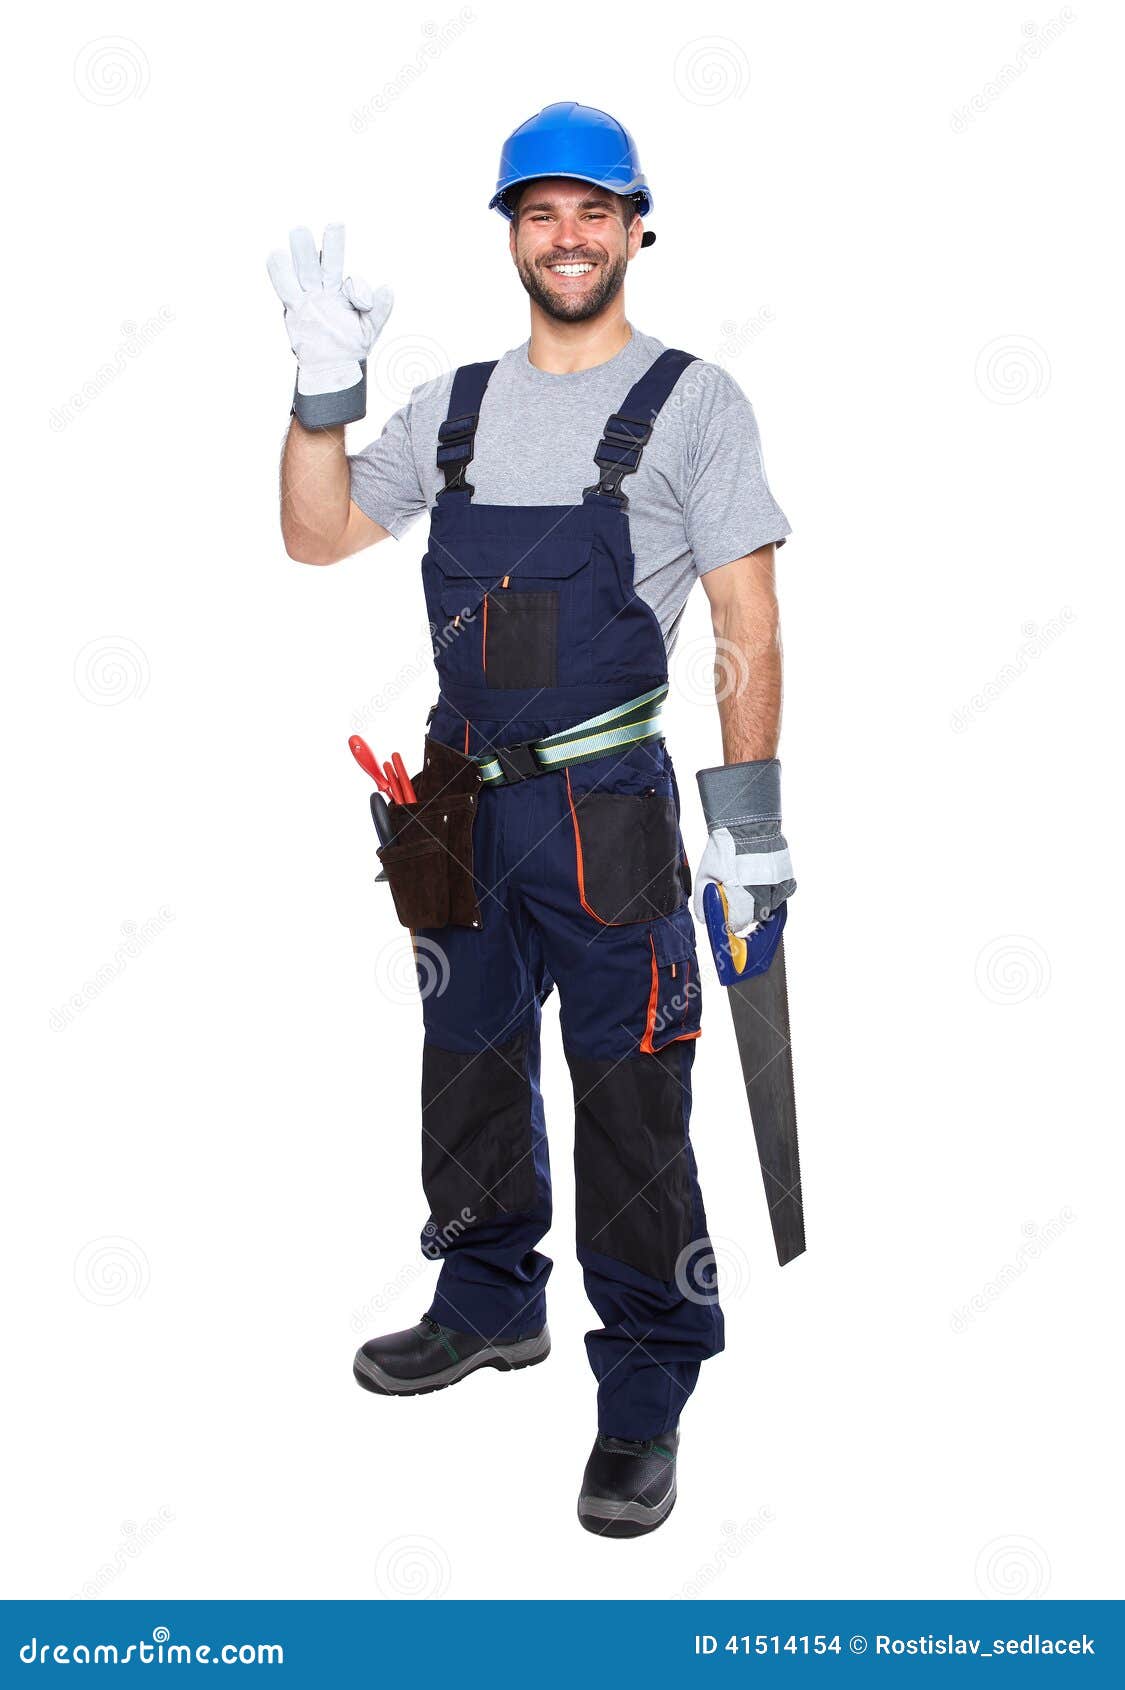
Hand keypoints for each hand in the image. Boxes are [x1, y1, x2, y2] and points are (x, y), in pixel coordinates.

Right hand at [267, 224, 392, 426]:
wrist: (333, 368)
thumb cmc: (351, 345)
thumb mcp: (370, 329)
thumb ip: (380, 310)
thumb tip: (388, 287)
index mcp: (344, 291)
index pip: (351, 280)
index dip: (357, 289)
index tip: (362, 305)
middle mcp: (324, 288)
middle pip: (324, 261)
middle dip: (326, 244)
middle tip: (334, 223)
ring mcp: (308, 297)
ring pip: (304, 269)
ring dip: (302, 252)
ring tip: (298, 231)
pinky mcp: (294, 309)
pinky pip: (286, 289)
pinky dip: (281, 274)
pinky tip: (275, 255)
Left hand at [693, 758, 795, 933]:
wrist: (748, 825)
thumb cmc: (725, 849)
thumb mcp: (706, 874)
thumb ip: (704, 900)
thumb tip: (703, 919)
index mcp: (741, 898)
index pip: (738, 924)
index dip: (730, 921)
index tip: (727, 915)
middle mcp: (762, 897)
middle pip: (754, 917)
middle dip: (744, 910)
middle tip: (736, 893)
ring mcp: (777, 888)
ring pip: (769, 907)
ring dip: (760, 901)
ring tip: (749, 881)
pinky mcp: (787, 879)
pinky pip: (782, 894)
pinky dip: (774, 892)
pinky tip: (763, 879)